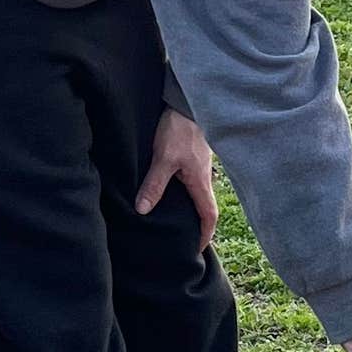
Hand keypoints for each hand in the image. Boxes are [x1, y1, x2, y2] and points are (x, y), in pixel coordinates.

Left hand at [135, 110, 218, 251]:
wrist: (185, 102)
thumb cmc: (179, 129)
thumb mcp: (163, 158)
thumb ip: (154, 185)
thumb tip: (143, 209)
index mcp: (200, 182)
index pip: (208, 216)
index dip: (205, 235)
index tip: (196, 249)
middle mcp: (203, 177)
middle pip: (204, 208)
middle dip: (197, 226)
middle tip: (184, 240)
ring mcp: (199, 167)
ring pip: (197, 194)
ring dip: (190, 209)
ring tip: (175, 220)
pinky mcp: (191, 157)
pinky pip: (191, 181)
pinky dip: (184, 193)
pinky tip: (169, 192)